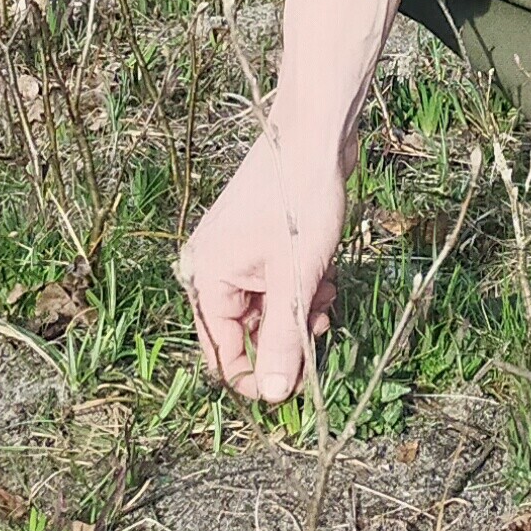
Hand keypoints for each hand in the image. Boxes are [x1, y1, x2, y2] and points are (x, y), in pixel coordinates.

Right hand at [176, 121, 347, 401]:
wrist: (314, 135)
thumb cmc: (300, 202)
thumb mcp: (296, 279)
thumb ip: (283, 340)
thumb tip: (275, 396)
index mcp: (206, 281)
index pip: (224, 356)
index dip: (261, 376)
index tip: (300, 385)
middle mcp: (210, 270)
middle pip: (247, 334)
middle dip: (288, 336)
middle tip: (321, 322)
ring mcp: (234, 255)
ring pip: (267, 311)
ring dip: (298, 312)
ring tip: (324, 290)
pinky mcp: (257, 243)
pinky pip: (275, 285)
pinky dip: (299, 288)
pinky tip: (323, 275)